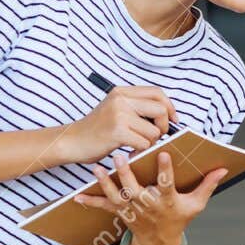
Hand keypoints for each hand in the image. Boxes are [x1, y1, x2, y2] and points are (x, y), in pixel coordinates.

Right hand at [59, 86, 177, 164]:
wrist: (72, 141)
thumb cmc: (97, 130)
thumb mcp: (116, 109)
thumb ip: (137, 107)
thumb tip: (169, 115)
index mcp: (122, 92)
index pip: (157, 92)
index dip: (170, 107)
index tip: (173, 120)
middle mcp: (121, 100)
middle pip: (161, 109)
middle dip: (164, 126)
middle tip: (155, 136)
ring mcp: (119, 115)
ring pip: (154, 130)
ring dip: (150, 142)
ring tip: (137, 145)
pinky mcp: (117, 131)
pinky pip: (144, 143)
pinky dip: (140, 151)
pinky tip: (130, 152)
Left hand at [74, 152, 226, 244]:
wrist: (159, 242)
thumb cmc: (179, 218)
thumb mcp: (196, 204)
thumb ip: (208, 185)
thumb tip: (223, 169)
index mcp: (167, 201)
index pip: (167, 183)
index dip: (165, 169)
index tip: (163, 153)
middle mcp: (148, 205)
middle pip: (136, 189)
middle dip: (127, 174)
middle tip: (120, 156)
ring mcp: (132, 210)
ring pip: (117, 196)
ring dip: (105, 183)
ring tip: (97, 170)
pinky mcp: (121, 212)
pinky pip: (104, 206)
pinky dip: (91, 202)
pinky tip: (77, 196)